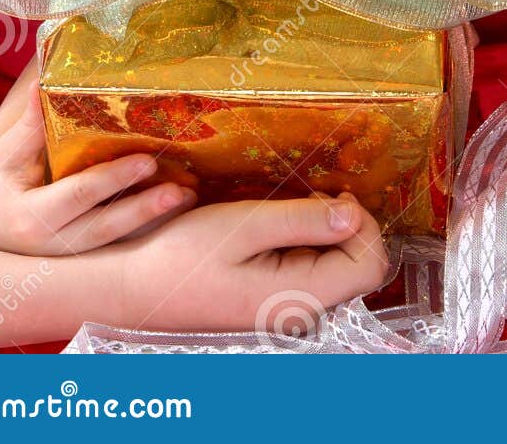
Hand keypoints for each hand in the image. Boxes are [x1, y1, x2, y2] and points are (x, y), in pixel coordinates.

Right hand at [0, 81, 196, 254]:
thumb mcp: (3, 154)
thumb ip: (31, 123)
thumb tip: (47, 75)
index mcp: (29, 218)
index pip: (78, 196)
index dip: (112, 180)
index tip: (146, 161)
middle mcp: (51, 245)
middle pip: (104, 227)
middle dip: (144, 209)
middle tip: (181, 189)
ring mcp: (67, 255)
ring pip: (115, 241)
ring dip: (152, 221)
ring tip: (188, 197)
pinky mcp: (80, 255)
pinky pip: (116, 245)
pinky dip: (145, 228)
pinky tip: (174, 210)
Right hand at [115, 192, 390, 334]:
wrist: (136, 289)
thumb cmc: (183, 256)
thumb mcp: (244, 225)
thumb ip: (303, 220)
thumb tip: (353, 213)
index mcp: (299, 297)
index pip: (370, 263)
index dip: (362, 222)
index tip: (330, 194)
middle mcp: (301, 312)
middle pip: (358, 265)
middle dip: (343, 223)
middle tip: (306, 197)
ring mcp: (289, 311)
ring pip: (337, 267)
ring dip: (322, 231)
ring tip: (285, 212)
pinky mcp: (276, 303)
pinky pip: (313, 271)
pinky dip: (306, 243)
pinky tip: (276, 230)